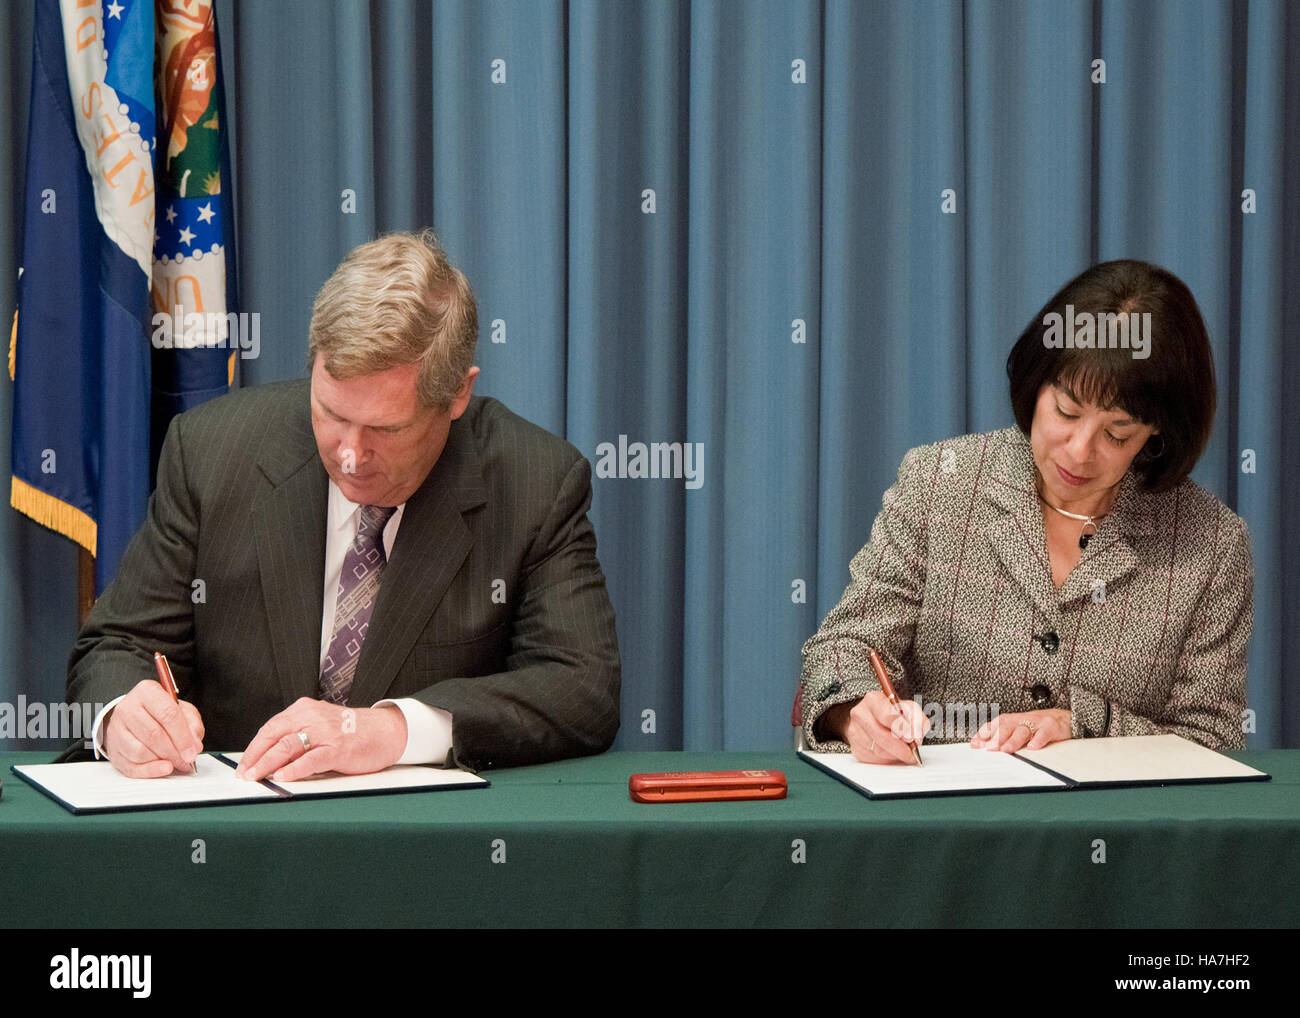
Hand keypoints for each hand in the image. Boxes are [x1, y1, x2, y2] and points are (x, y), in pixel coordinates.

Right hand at [102, 679, 204, 777]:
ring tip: (175, 761)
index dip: (183, 737)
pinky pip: (130, 765)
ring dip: (161, 761)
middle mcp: (128, 708)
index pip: (168, 714)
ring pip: (140, 751)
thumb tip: (194, 745)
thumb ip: (192, 725)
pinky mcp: (112, 747)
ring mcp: (116, 729)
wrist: (134, 715)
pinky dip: (150, 770)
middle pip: (154, 735)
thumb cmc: (160, 712)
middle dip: (174, 752)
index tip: (193, 752)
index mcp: (147, 692)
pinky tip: (163, 768)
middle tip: (187, 761)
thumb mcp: (182, 710)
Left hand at [235, 698, 407, 782]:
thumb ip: (299, 735)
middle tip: (244, 774)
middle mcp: (313, 716)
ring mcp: (326, 732)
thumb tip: (269, 759)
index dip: (254, 747)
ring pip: (287, 747)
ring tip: (255, 777)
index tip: (243, 764)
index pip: (271, 727)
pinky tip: (283, 777)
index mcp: (306, 709)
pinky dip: (294, 769)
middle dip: (255, 757)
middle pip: (275, 736)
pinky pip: (310, 759)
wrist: (387, 731)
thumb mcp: (321, 725)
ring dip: (267, 764)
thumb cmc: (353, 732)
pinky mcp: (338, 748)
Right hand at [827, 691, 930, 764]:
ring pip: (880, 751)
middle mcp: (860, 714)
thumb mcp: (907, 707)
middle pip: (883, 737)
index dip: (902, 729)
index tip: (912, 737)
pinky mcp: (856, 748)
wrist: (870, 717)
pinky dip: (888, 759)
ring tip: (904, 751)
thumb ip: (916, 718)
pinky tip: (892, 752)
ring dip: (896, 755)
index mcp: (873, 700)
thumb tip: (916, 735)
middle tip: (913, 752)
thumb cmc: (890, 711)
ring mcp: (855, 732)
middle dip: (902, 748)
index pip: (887, 716)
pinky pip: (875, 759)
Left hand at [970, 709, 1070, 751]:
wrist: (1064, 719)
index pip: (995, 724)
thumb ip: (1000, 736)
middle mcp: (1023, 720)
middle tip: (989, 748)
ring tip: (1006, 750)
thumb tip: (978, 744)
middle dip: (996, 736)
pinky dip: (1038, 740)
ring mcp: (1037, 723)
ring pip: (1023, 730)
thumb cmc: (1037, 726)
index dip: (984, 733)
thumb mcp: (1018, 728)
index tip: (975, 744)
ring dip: (1013, 740)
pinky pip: (1044, 733)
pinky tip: (1033, 747)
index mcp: (1013, 720)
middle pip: (1007, 725)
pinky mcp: (1052, 728)